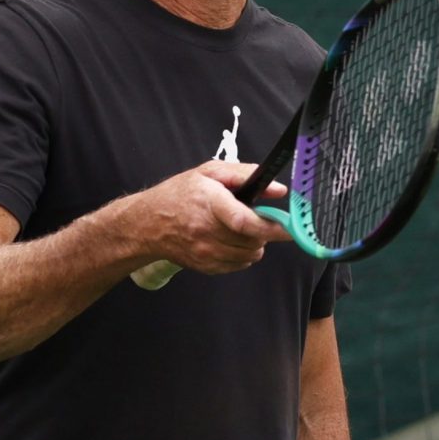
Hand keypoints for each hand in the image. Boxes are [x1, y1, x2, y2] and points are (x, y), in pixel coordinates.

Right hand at [132, 160, 291, 274]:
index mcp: (210, 204)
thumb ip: (246, 176)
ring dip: (255, 242)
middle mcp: (207, 232)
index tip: (290, 226)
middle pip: (254, 240)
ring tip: (241, 227)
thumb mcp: (210, 173)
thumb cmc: (180, 194)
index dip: (272, 226)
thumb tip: (278, 189)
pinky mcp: (206, 266)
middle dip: (263, 230)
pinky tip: (231, 240)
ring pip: (250, 254)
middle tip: (255, 217)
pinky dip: (243, 254)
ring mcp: (205, 252)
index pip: (245, 222)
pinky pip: (240, 265)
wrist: (148, 223)